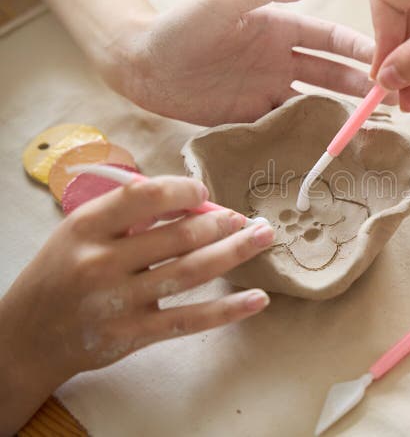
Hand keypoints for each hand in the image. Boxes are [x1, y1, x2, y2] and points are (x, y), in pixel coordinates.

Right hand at [0, 177, 273, 432]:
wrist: (29, 336)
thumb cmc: (63, 271)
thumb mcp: (80, 232)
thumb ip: (127, 214)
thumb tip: (193, 202)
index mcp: (87, 227)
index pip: (144, 197)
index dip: (182, 190)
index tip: (203, 191)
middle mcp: (102, 263)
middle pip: (179, 236)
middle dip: (222, 223)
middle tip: (246, 218)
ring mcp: (120, 302)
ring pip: (192, 272)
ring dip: (236, 252)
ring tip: (263, 237)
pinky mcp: (135, 335)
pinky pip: (191, 319)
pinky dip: (228, 309)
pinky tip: (258, 298)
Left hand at [106, 0, 388, 125]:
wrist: (142, 66)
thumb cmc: (182, 25)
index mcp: (279, 28)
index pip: (329, 38)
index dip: (358, 49)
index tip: (386, 59)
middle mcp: (280, 60)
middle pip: (331, 73)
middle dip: (362, 84)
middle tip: (392, 98)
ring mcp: (268, 90)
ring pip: (315, 102)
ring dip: (343, 111)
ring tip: (372, 125)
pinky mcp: (252, 117)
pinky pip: (288, 126)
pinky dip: (310, 135)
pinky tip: (332, 145)